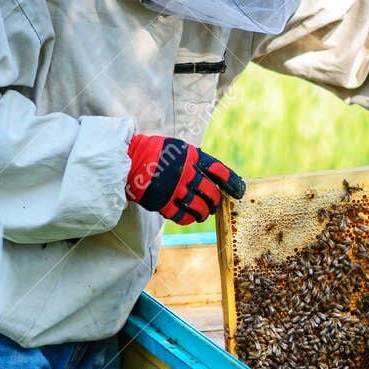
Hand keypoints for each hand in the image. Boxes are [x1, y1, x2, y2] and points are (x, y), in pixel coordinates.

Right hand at [126, 134, 245, 224]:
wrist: (130, 160)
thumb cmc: (157, 153)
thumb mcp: (179, 149)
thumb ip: (196, 160)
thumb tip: (214, 175)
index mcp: (192, 157)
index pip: (220, 172)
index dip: (232, 183)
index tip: (238, 190)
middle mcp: (186, 174)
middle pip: (211, 193)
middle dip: (216, 201)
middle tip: (215, 204)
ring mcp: (175, 189)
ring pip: (199, 208)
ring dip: (204, 213)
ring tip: (203, 214)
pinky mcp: (163, 203)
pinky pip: (182, 216)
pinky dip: (188, 219)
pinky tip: (189, 217)